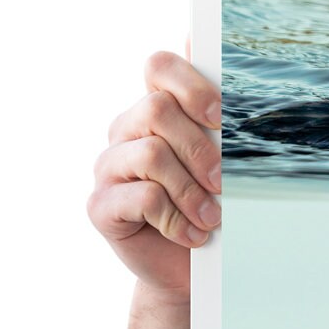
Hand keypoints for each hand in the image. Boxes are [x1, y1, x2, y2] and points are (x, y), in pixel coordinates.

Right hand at [87, 48, 221, 300]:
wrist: (189, 267)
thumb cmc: (211, 206)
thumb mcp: (225, 161)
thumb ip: (223, 118)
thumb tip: (228, 61)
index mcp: (155, 109)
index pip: (159, 66)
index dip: (191, 83)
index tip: (222, 116)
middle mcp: (126, 131)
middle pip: (157, 109)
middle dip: (200, 146)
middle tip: (225, 181)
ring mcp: (109, 167)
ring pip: (151, 154)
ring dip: (191, 188)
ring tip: (212, 216)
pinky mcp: (100, 206)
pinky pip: (141, 197)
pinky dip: (176, 218)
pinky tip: (193, 233)